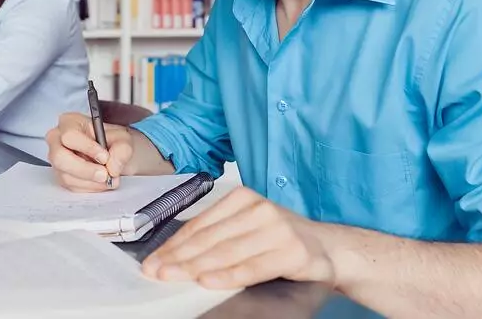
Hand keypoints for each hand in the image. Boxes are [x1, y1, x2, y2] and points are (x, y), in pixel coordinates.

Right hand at [45, 112, 133, 191]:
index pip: (70, 136)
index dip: (87, 148)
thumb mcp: (124, 139)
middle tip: (105, 174)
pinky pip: (71, 186)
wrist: (116, 156)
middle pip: (60, 158)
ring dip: (90, 182)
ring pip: (66, 176)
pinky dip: (89, 187)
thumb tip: (112, 166)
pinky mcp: (62, 176)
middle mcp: (58, 140)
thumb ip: (122, 150)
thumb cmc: (114, 142)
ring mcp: (58, 160)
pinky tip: (101, 183)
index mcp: (70, 122)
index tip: (104, 157)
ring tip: (109, 179)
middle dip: (85, 169)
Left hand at [141, 186, 335, 289]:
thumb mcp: (247, 227)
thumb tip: (175, 254)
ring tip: (172, 277)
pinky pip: (252, 266)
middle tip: (155, 272)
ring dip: (195, 267)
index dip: (174, 244)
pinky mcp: (291, 251)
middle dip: (178, 257)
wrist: (328, 248)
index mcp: (243, 198)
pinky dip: (228, 276)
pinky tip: (207, 282)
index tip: (153, 260)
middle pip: (209, 238)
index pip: (200, 224)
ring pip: (227, 252)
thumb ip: (218, 235)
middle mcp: (259, 209)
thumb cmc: (280, 240)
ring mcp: (277, 229)